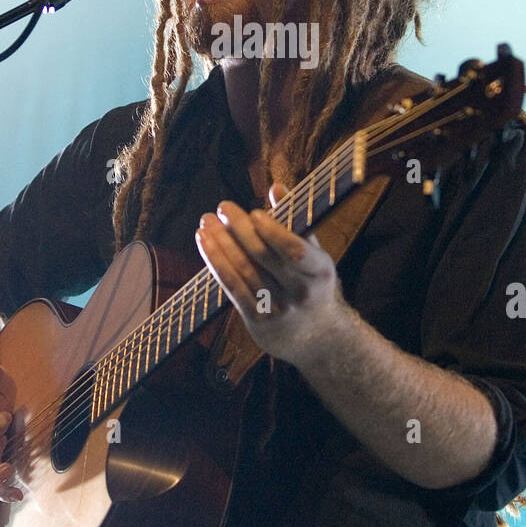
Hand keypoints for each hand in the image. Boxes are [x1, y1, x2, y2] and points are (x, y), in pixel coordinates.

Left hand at [195, 183, 350, 366]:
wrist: (318, 338)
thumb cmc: (313, 284)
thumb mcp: (315, 255)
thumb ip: (296, 223)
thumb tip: (276, 187)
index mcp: (319, 271)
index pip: (293, 249)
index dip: (271, 229)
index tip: (253, 211)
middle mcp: (300, 292)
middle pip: (262, 257)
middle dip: (238, 228)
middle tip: (222, 207)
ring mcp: (278, 309)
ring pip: (242, 271)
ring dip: (220, 243)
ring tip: (206, 223)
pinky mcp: (258, 321)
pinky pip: (231, 287)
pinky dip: (216, 262)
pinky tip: (206, 243)